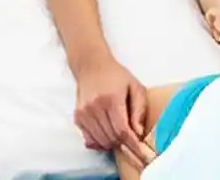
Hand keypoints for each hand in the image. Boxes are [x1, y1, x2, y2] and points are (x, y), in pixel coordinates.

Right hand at [73, 52, 154, 168]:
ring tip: (123, 137)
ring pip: (101, 141)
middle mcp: (94, 108)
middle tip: (136, 145)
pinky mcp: (77, 118)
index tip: (142, 153)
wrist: (92, 66)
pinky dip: (101, 142)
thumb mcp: (135, 88)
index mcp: (111, 99)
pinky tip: (109, 135)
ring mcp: (83, 114)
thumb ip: (139, 110)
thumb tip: (139, 133)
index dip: (133, 144)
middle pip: (111, 138)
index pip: (122, 130)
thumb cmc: (117, 76)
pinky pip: (89, 139)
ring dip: (114, 144)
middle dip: (125, 145)